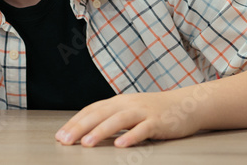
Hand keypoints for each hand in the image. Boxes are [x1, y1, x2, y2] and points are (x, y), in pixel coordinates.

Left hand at [55, 88, 203, 147]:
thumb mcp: (130, 111)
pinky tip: (121, 145)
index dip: (75, 122)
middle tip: (65, 141)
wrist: (186, 104)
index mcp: (118, 101)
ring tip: (87, 144)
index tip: (60, 135)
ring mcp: (143, 112)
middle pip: (100, 114)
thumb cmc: (155, 111)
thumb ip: (112, 118)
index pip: (92, 110)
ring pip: (118, 120)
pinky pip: (143, 129)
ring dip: (101, 131)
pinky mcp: (158, 121)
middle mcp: (128, 104)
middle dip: (80, 127)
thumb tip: (88, 131)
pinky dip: (131, 136)